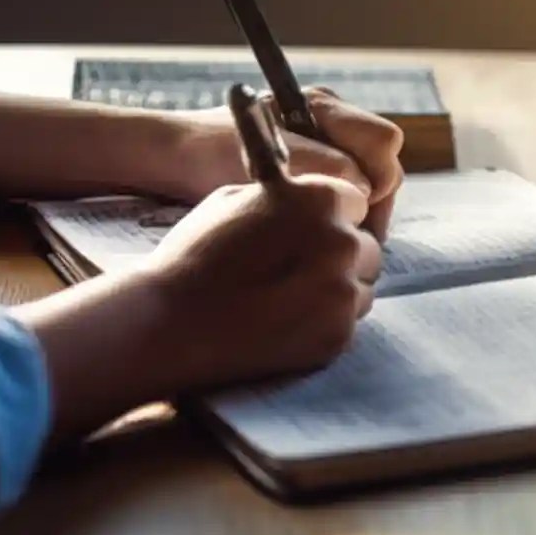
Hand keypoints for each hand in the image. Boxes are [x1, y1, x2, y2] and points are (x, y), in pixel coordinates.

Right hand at [15, 172, 380, 442]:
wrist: (170, 321)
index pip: (355, 203)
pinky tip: (286, 322)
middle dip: (339, 255)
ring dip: (337, 290)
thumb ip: (285, 199)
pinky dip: (325, 323)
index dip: (332, 217)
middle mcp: (342, 243)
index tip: (313, 230)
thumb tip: (308, 202)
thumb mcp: (235, 200)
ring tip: (290, 298)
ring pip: (361, 287)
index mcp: (321, 200)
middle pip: (365, 247)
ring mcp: (344, 293)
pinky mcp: (338, 335)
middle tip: (301, 269)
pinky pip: (347, 323)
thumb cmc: (195, 255)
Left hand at [177, 87, 403, 239]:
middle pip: (384, 165)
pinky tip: (319, 232)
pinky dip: (342, 217)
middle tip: (348, 233)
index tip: (352, 206)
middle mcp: (332, 124)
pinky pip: (352, 197)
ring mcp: (328, 147)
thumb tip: (363, 188)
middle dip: (374, 202)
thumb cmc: (213, 153)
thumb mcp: (269, 161)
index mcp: (324, 107)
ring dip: (358, 213)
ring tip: (330, 235)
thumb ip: (322, 166)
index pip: (382, 141)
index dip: (377, 177)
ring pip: (372, 185)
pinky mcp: (319, 173)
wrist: (176, 160)